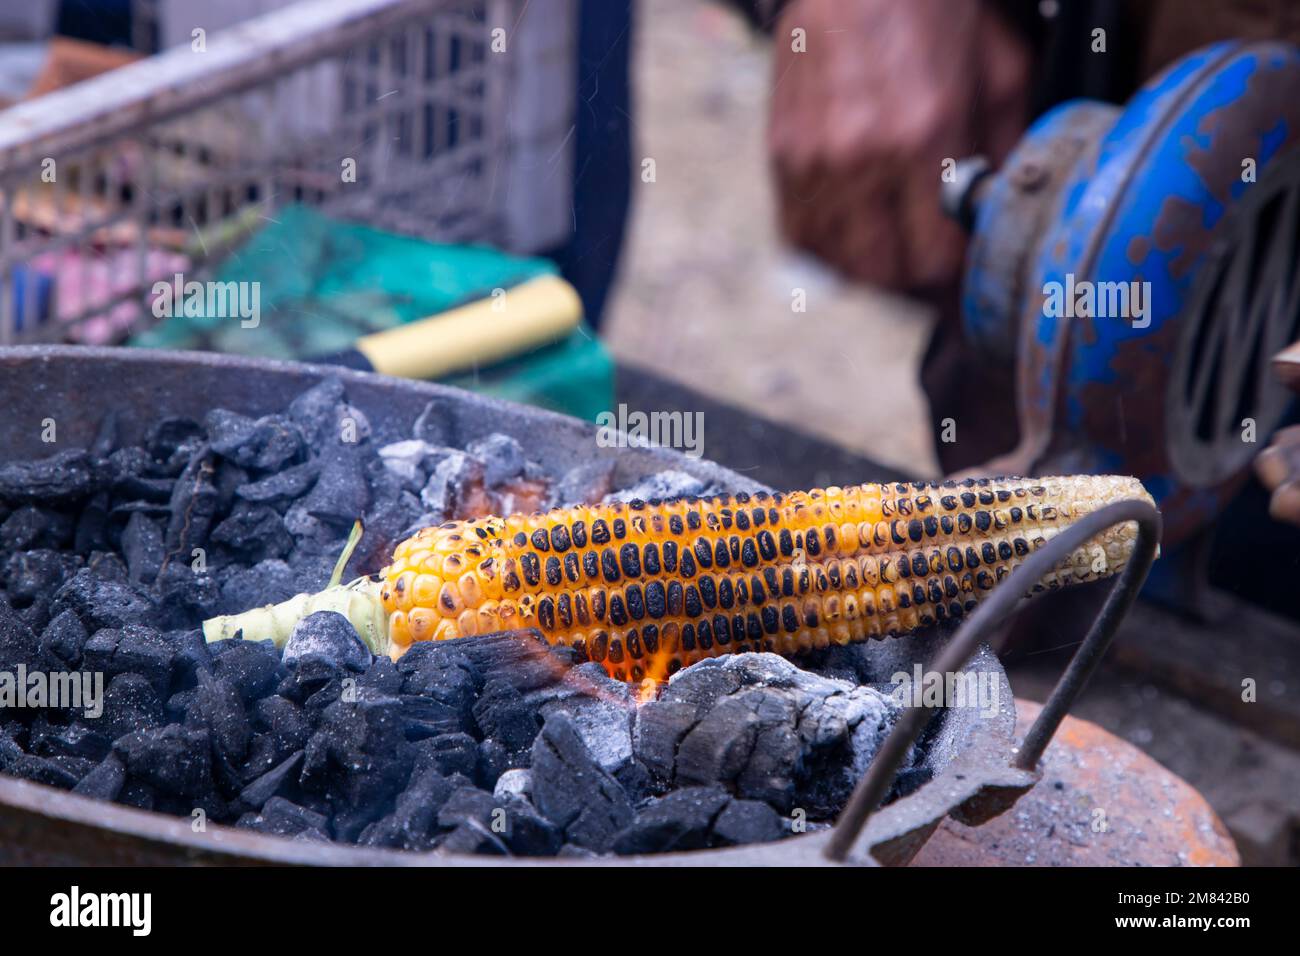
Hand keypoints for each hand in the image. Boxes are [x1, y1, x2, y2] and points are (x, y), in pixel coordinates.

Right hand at [768, 0, 1030, 290]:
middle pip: (883, 276)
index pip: (934, 261)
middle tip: (934, 274)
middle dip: (915, 286)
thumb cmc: (939, 11)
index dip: (955, 283)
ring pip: (838, 265)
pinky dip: (829, 250)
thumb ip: (1008, 154)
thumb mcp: (1002, 73)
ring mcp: (812, 159)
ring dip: (871, 273)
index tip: (968, 281)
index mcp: (922, 136)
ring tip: (897, 256)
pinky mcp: (782, 154)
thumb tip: (1005, 219)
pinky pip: (799, 236)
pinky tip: (855, 234)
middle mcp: (859, 157)